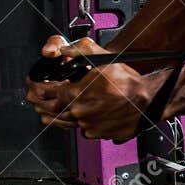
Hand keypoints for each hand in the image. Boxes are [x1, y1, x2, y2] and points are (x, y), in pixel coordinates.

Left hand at [25, 35, 154, 142]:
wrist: (148, 100)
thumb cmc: (127, 82)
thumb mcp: (101, 57)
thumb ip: (77, 50)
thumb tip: (60, 50)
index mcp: (75, 94)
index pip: (44, 92)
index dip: (37, 86)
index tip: (35, 84)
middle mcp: (78, 113)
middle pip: (49, 110)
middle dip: (41, 102)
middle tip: (39, 96)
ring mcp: (87, 126)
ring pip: (63, 123)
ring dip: (56, 114)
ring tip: (55, 107)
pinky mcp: (98, 134)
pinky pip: (81, 130)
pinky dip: (79, 122)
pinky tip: (82, 114)